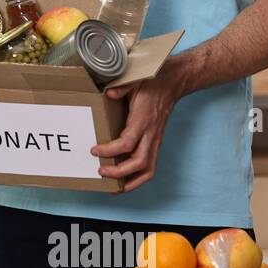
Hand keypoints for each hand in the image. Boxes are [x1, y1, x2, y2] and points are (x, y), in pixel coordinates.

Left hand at [91, 70, 182, 190]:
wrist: (173, 82)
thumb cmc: (152, 82)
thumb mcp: (136, 80)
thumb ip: (122, 88)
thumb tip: (108, 94)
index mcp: (143, 120)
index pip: (127, 143)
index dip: (110, 150)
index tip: (94, 150)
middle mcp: (151, 134)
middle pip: (139, 163)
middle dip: (118, 172)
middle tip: (99, 170)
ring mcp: (155, 140)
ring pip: (147, 170)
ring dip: (131, 182)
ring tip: (113, 187)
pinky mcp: (155, 143)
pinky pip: (150, 166)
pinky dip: (138, 178)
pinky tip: (125, 181)